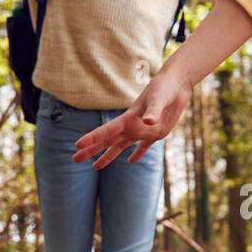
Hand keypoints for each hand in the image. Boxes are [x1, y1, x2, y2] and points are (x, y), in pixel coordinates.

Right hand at [72, 72, 190, 169]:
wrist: (176, 84)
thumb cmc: (164, 88)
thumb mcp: (158, 99)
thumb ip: (152, 111)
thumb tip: (148, 121)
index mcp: (129, 119)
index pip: (107, 131)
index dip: (92, 139)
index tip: (77, 146)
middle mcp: (132, 126)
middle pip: (108, 141)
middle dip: (91, 150)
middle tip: (74, 159)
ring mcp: (143, 129)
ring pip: (121, 145)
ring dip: (108, 155)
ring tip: (95, 166)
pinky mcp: (156, 132)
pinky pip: (143, 146)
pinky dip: (137, 153)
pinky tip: (131, 161)